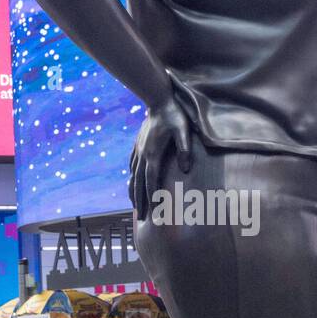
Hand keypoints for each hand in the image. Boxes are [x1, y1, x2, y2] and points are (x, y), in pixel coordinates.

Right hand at [128, 94, 191, 219]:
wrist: (158, 99)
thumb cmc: (174, 115)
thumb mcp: (183, 130)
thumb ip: (185, 149)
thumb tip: (185, 169)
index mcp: (153, 154)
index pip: (151, 181)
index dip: (152, 197)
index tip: (153, 212)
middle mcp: (142, 154)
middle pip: (139, 183)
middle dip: (140, 201)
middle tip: (140, 218)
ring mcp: (138, 150)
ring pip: (133, 176)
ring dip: (133, 191)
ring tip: (134, 206)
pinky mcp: (138, 145)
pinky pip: (132, 165)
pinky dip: (132, 177)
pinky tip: (132, 182)